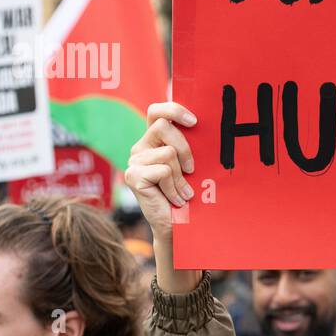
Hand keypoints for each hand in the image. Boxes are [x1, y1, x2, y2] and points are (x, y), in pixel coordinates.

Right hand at [123, 102, 197, 241]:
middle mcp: (141, 147)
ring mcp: (134, 161)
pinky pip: (163, 171)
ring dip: (180, 176)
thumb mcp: (190, 165)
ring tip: (181, 192)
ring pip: (167, 153)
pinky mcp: (133, 175)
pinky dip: (174, 187)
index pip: (156, 111)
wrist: (177, 225)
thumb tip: (203, 127)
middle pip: (163, 126)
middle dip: (184, 147)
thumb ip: (189, 146)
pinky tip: (174, 199)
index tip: (194, 122)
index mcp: (154, 141)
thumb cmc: (187, 193)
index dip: (173, 109)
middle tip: (192, 169)